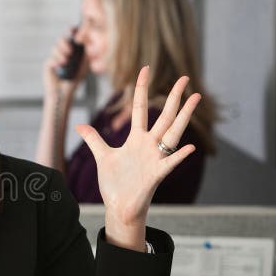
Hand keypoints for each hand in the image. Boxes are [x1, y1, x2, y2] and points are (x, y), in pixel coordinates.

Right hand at [43, 28, 87, 98]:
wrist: (65, 91)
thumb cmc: (76, 78)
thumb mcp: (84, 63)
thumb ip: (85, 52)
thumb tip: (88, 40)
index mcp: (71, 50)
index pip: (70, 36)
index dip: (71, 31)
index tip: (72, 29)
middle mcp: (62, 52)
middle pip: (61, 39)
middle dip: (65, 43)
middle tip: (70, 51)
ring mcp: (54, 58)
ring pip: (55, 48)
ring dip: (61, 53)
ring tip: (66, 62)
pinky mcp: (48, 64)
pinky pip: (50, 58)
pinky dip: (56, 61)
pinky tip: (60, 66)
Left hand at [75, 66, 199, 228]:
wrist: (119, 206)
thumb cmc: (114, 183)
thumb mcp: (103, 157)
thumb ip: (94, 140)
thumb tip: (79, 126)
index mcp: (136, 139)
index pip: (140, 109)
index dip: (141, 89)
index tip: (144, 69)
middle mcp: (149, 145)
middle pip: (165, 116)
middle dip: (174, 97)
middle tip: (185, 78)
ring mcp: (155, 158)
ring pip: (173, 133)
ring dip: (184, 116)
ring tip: (196, 98)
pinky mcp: (156, 174)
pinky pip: (170, 163)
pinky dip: (178, 155)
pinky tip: (189, 146)